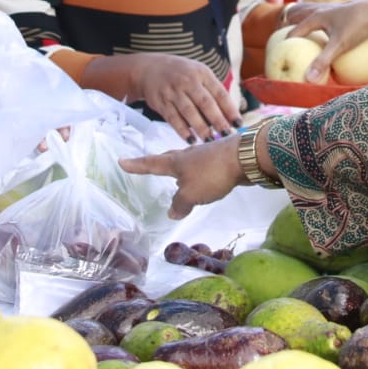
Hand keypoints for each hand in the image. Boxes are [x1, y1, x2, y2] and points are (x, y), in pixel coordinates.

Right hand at [120, 136, 243, 218]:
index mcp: (176, 162)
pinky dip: (198, 176)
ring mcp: (205, 156)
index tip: (122, 161)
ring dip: (180, 171)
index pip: (151, 164)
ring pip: (187, 164)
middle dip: (157, 164)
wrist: (245, 157)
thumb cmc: (212, 174)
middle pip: (168, 159)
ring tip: (177, 180)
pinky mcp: (220, 161)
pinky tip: (203, 183)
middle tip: (148, 165)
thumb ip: (179, 204)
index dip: (136, 165)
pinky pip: (203, 170)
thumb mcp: (190, 194)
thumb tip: (172, 212)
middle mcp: (188, 156)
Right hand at [128, 53, 239, 144]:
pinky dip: (182, 130)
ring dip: (201, 128)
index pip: (219, 92)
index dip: (230, 109)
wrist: (150, 69)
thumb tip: (232, 116)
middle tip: (227, 135)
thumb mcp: (199, 75)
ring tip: (210, 140)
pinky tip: (191, 140)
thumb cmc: (183, 75)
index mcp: (202, 73)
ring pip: (189, 112)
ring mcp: (173, 91)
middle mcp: (188, 81)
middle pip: (205, 103)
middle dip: (217, 120)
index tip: (238, 124)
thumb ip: (214, 92)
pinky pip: (173, 118)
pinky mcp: (161, 102)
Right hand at [286, 0, 367, 81]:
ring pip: (314, 16)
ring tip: (303, 39)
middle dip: (291, 28)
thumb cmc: (359, 26)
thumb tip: (308, 79)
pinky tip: (330, 40)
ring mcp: (334, 11)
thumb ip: (323, 61)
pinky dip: (323, 28)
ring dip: (306, 24)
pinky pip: (328, 20)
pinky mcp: (344, 13)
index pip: (294, 31)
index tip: (279, 56)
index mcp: (316, 17)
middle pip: (300, 18)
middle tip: (286, 44)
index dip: (285, 43)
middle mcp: (322, 11)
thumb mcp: (340, 45)